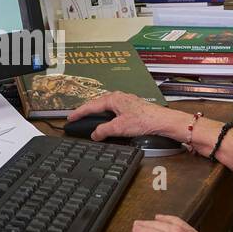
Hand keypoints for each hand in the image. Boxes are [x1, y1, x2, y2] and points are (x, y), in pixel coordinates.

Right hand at [65, 91, 189, 142]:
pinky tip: (107, 120)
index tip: (70, 118)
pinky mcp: (132, 107)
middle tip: (76, 117)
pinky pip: (113, 109)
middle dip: (86, 110)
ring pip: (106, 106)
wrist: (162, 121)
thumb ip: (103, 130)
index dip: (79, 113)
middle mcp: (119, 97)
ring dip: (96, 112)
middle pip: (97, 103)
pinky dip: (106, 115)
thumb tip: (94, 134)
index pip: (90, 106)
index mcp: (113, 99)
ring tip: (88, 118)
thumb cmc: (144, 121)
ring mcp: (126, 101)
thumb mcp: (119, 128)